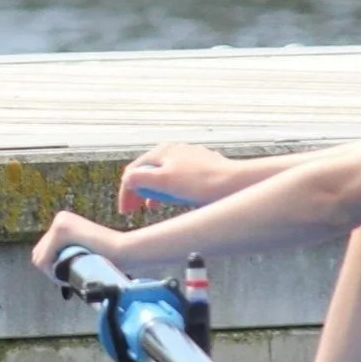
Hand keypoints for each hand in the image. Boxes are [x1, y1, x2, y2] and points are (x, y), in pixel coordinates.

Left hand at [30, 210, 127, 276]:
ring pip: (40, 257)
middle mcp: (59, 218)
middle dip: (51, 269)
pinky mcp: (62, 229)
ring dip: (53, 272)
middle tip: (68, 277)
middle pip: (38, 253)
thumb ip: (65, 255)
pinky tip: (68, 274)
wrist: (124, 251)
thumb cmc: (107, 258)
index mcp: (63, 222)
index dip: (53, 267)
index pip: (43, 251)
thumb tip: (49, 266)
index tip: (69, 274)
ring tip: (70, 276)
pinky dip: (52, 271)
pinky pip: (44, 259)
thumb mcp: (81, 253)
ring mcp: (60, 222)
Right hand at [118, 143, 237, 213]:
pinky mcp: (201, 168)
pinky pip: (179, 179)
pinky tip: (176, 200)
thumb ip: (140, 178)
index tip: (126, 210)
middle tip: (134, 210)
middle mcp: (174, 151)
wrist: (234, 184)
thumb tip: (128, 180)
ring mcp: (189, 158)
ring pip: (163, 175)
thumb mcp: (163, 181)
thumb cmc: (200, 183)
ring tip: (153, 207)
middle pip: (148, 171)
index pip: (133, 170)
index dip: (126, 191)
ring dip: (154, 192)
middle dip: (138, 191)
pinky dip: (171, 190)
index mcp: (162, 152)